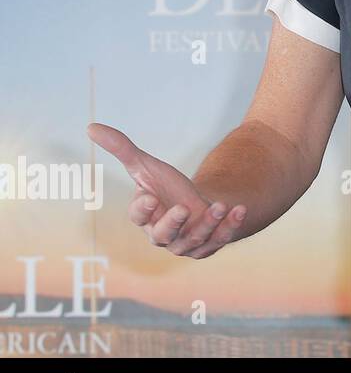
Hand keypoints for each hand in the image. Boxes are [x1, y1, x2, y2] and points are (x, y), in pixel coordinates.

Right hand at [87, 122, 247, 258]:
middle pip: (163, 236)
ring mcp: (186, 243)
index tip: (149, 196)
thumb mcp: (147, 166)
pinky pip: (219, 240)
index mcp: (144, 218)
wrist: (199, 204)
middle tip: (183, 208)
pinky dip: (230, 226)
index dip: (142, 209)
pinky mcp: (209, 246)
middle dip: (173, 223)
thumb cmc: (168, 187)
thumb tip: (90, 127)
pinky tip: (239, 209)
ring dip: (208, 223)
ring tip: (220, 205)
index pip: (138, 216)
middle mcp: (162, 236)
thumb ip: (121, 149)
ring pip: (194, 239)